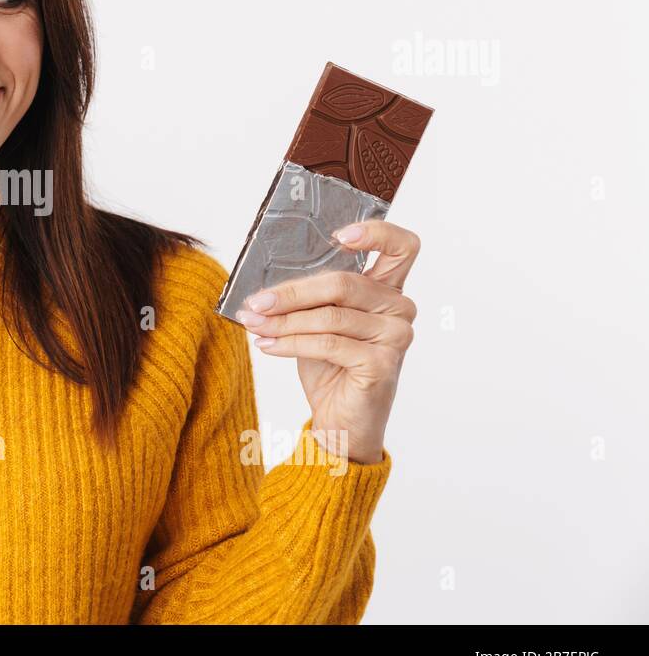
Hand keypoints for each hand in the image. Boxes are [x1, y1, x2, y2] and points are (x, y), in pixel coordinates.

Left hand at [234, 220, 419, 463]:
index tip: (338, 234)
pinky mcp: (383, 363)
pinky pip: (327, 344)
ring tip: (253, 325)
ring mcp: (396, 336)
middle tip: (256, 301)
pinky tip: (267, 346)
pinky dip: (290, 343)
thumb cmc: (330, 368)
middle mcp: (399, 309)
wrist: (341, 422)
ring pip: (330, 316)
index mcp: (387, 290)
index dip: (375, 232)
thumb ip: (308, 299)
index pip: (401, 246)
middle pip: (343, 283)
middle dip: (291, 293)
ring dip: (283, 321)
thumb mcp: (316, 324)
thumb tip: (264, 287)